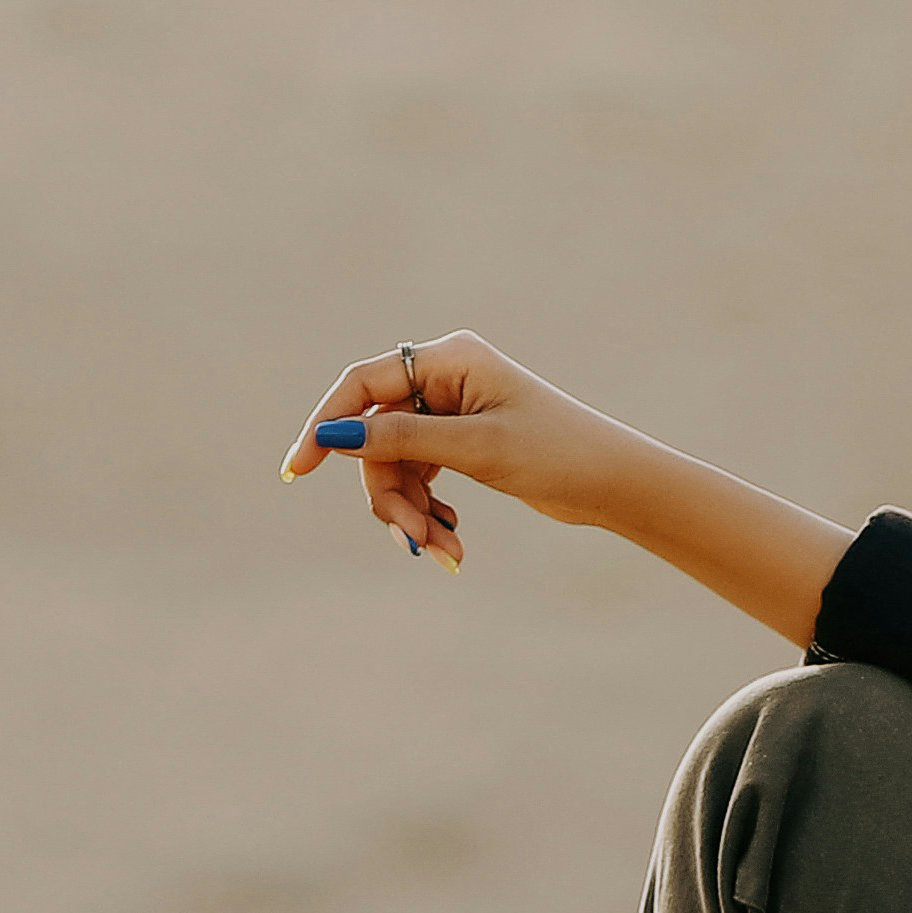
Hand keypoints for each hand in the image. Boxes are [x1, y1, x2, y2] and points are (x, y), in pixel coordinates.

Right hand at [274, 330, 649, 572]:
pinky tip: (452, 539)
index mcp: (449, 360)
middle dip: (391, 495)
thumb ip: (403, 440)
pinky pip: (420, 477)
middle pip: (378, 438)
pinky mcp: (461, 443)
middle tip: (413, 541)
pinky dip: (427, 511)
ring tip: (447, 552)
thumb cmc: (556, 453)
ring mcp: (452, 412)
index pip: (363, 385)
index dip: (326, 425)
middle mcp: (445, 378)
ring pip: (396, 466)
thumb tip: (335, 434)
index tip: (298, 470)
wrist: (614, 483)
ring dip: (411, 512)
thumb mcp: (475, 449)